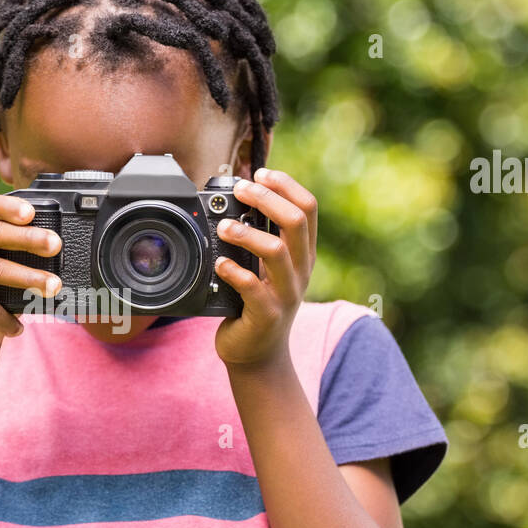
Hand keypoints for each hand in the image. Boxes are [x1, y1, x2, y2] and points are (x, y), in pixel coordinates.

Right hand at [0, 194, 62, 363]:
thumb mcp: (5, 267)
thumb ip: (19, 252)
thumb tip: (56, 246)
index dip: (6, 206)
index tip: (32, 213)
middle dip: (27, 238)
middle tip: (55, 245)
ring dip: (27, 278)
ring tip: (53, 287)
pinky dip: (7, 317)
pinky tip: (19, 327)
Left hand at [213, 167, 317, 369]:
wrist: (258, 355)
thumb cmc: (257, 305)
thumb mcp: (267, 269)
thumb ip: (261, 238)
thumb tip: (238, 199)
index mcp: (303, 253)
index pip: (308, 207)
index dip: (286, 184)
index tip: (260, 172)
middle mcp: (300, 270)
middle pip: (296, 220)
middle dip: (266, 198)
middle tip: (240, 189)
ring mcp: (286, 293)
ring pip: (276, 250)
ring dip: (247, 233)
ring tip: (224, 228)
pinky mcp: (267, 315)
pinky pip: (253, 287)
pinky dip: (233, 271)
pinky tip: (218, 264)